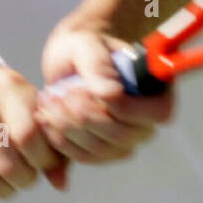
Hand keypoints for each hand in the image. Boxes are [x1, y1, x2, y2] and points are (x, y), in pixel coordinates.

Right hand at [0, 62, 68, 202]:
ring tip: (9, 184)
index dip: (43, 159)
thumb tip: (62, 184)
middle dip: (25, 180)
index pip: (29, 136)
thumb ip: (48, 137)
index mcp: (5, 87)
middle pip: (9, 164)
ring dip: (5, 191)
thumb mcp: (23, 100)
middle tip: (26, 176)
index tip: (44, 162)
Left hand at [35, 24, 173, 164]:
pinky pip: (84, 157)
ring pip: (101, 150)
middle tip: (61, 94)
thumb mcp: (87, 45)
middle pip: (124, 137)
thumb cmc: (85, 46)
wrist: (69, 60)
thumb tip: (112, 94)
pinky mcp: (101, 152)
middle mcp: (145, 121)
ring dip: (69, 128)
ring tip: (50, 102)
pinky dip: (61, 139)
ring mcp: (124, 140)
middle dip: (86, 118)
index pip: (156, 113)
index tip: (84, 89)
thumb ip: (99, 65)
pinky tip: (46, 118)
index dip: (122, 107)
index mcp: (156, 90)